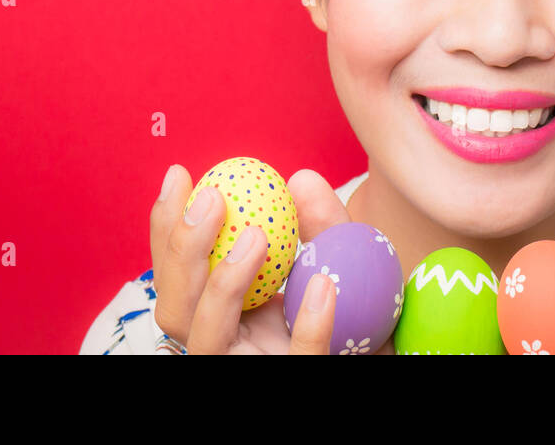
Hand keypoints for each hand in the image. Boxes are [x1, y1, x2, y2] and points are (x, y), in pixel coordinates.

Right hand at [149, 165, 394, 354]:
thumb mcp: (344, 262)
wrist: (387, 352)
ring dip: (223, 285)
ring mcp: (254, 371)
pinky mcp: (296, 381)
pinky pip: (297, 361)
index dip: (167, 226)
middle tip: (211, 199)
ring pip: (208, 342)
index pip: (177, 276)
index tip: (180, 173)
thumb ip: (324, 226)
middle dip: (182, 252)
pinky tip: (323, 286)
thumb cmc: (361, 315)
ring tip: (256, 236)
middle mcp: (228, 347)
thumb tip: (300, 179)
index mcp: (226, 315)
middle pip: (176, 310)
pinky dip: (306, 326)